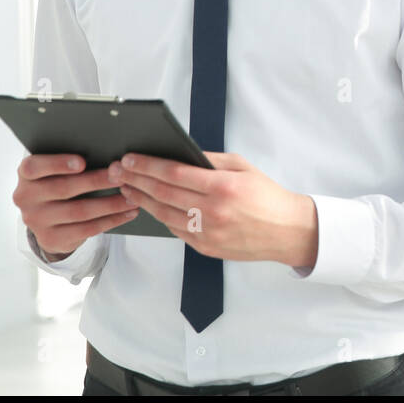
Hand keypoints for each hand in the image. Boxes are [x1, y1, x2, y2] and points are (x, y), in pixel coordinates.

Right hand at [13, 153, 139, 261]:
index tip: (83, 162)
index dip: (57, 164)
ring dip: (110, 204)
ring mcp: (36, 221)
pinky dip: (111, 220)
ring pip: (79, 211)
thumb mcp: (55, 171)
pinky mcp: (51, 239)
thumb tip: (107, 151)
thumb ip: (71, 161)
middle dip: (96, 181)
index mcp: (26, 175)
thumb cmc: (58, 183)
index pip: (33, 167)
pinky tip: (127, 213)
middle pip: (63, 188)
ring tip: (132, 196)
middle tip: (121, 176)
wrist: (47, 220)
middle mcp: (25, 198)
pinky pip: (87, 229)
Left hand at [111, 152, 317, 265]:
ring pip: (163, 214)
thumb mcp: (243, 168)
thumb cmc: (266, 196)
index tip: (130, 158)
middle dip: (136, 180)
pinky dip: (160, 216)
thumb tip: (181, 154)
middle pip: (162, 194)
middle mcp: (212, 212)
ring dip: (141, 200)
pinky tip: (151, 205)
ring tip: (127, 188)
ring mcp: (207, 233)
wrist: (286, 231)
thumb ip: (211, 160)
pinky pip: (175, 229)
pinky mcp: (205, 248)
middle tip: (118, 171)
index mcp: (223, 187)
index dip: (148, 165)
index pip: (174, 173)